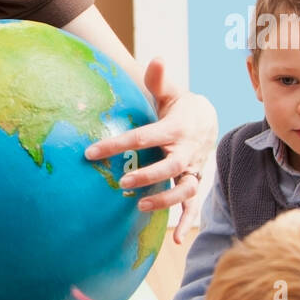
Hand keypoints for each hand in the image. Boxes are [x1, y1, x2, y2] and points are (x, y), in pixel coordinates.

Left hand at [83, 58, 217, 245]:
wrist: (209, 119)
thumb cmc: (179, 106)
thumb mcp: (171, 91)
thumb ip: (158, 80)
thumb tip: (154, 58)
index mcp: (175, 128)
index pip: (144, 135)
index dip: (117, 143)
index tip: (90, 152)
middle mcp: (187, 150)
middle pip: (169, 165)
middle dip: (148, 174)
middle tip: (122, 181)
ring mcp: (193, 169)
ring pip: (185, 189)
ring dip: (165, 199)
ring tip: (139, 206)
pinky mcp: (195, 182)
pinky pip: (193, 206)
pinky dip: (187, 222)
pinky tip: (175, 240)